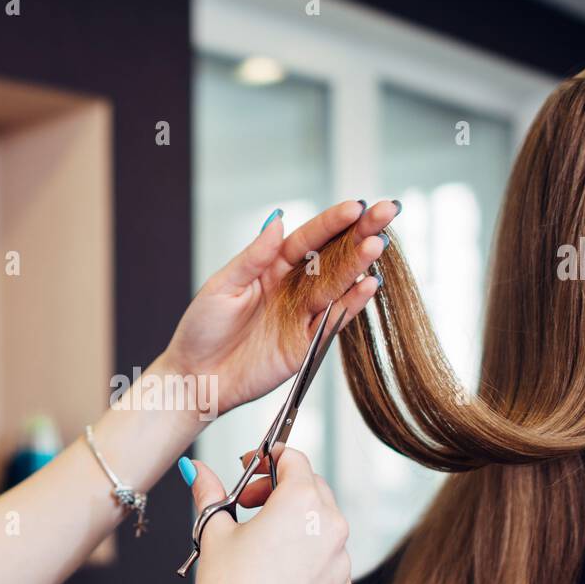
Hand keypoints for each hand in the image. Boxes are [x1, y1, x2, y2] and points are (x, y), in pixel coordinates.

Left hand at [159, 200, 399, 419]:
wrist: (197, 377)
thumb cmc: (202, 329)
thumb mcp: (221, 286)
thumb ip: (253, 258)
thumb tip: (277, 222)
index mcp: (271, 267)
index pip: (308, 239)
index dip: (332, 222)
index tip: (355, 206)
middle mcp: (292, 287)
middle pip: (333, 256)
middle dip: (360, 233)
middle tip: (387, 210)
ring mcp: (302, 315)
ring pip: (338, 285)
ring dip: (359, 265)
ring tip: (378, 244)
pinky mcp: (306, 343)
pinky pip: (334, 320)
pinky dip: (352, 304)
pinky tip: (369, 284)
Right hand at [181, 446, 351, 583]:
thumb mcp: (213, 532)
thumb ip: (209, 492)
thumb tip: (196, 471)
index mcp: (302, 503)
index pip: (293, 459)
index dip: (267, 458)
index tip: (252, 468)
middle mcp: (332, 529)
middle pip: (313, 489)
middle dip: (281, 489)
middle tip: (250, 503)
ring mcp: (342, 565)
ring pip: (323, 528)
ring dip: (297, 525)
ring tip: (260, 544)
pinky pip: (328, 564)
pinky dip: (307, 560)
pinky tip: (275, 576)